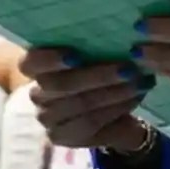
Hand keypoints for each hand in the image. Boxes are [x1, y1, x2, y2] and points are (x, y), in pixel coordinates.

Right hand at [20, 49, 153, 150]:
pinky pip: (90, 122)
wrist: (112, 114)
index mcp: (36, 67)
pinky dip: (116, 108)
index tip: (75, 56)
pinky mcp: (59, 136)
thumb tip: (116, 31)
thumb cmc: (99, 72)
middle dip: (98, 75)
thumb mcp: (96, 56)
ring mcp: (46, 118)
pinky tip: (135, 97)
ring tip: (139, 81)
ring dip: (114, 92)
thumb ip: (95, 46)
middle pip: (61, 85)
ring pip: (80, 104)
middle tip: (129, 68)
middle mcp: (37, 93)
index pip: (30, 63)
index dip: (49, 59)